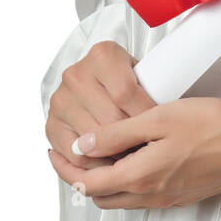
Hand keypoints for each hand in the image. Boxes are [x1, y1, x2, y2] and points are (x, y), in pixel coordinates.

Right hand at [45, 40, 156, 170]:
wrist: (97, 80)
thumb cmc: (127, 79)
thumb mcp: (143, 72)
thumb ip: (153, 85)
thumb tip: (169, 113)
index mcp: (102, 56)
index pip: (125, 93)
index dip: (143, 115)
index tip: (157, 128)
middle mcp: (76, 75)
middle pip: (109, 119)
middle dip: (131, 138)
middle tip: (149, 149)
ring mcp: (61, 100)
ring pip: (92, 140)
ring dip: (114, 155)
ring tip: (133, 159)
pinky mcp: (51, 124)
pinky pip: (73, 155)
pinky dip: (94, 164)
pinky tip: (110, 163)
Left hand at [46, 99, 220, 208]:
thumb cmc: (213, 126)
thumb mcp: (160, 118)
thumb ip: (118, 134)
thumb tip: (82, 146)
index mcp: (140, 176)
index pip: (87, 181)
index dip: (64, 168)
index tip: (53, 150)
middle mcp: (149, 195)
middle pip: (99, 195)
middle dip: (78, 177)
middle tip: (69, 154)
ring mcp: (166, 199)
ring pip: (119, 198)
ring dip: (100, 181)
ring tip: (95, 155)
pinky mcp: (180, 196)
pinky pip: (139, 196)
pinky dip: (123, 182)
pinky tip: (131, 159)